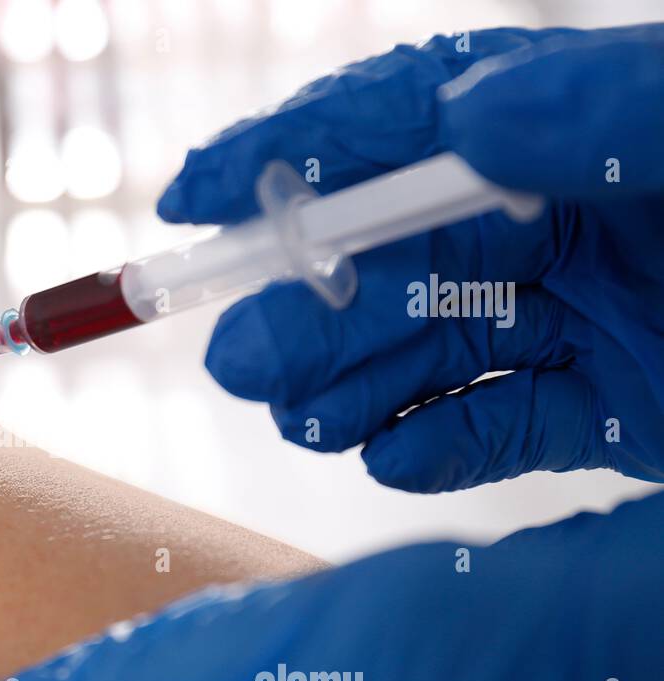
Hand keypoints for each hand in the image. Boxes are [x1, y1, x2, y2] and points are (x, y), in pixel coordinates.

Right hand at [159, 26, 663, 491]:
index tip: (192, 199)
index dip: (287, 158)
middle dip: (303, 310)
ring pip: (425, 350)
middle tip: (241, 359)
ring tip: (303, 420)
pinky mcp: (602, 410)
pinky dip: (439, 448)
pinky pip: (497, 430)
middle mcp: (556, 224)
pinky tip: (398, 455)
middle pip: (392, 260)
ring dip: (349, 387)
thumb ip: (598, 114)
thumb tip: (463, 111)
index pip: (399, 128)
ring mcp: (576, 319)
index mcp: (566, 133)